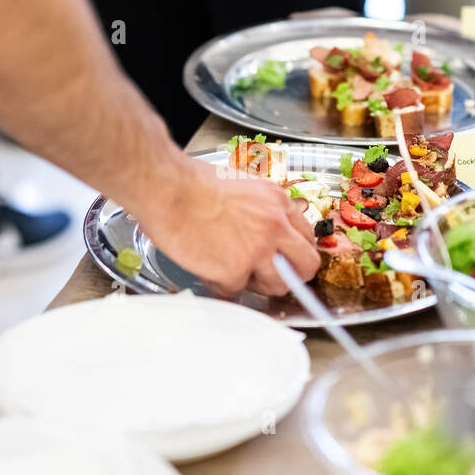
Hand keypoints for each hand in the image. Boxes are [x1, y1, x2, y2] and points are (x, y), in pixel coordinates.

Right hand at [135, 162, 319, 296]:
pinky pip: (237, 291)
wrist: (167, 187)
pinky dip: (223, 287)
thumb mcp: (242, 187)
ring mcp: (258, 250)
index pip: (306, 236)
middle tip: (272, 278)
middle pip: (306, 265)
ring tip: (234, 274)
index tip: (286, 260)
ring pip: (277, 285)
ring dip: (257, 285)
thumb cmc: (191, 183)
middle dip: (291, 276)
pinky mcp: (235, 270)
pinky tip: (210, 272)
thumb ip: (260, 211)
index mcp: (277, 201)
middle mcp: (275, 225)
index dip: (295, 253)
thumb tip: (262, 232)